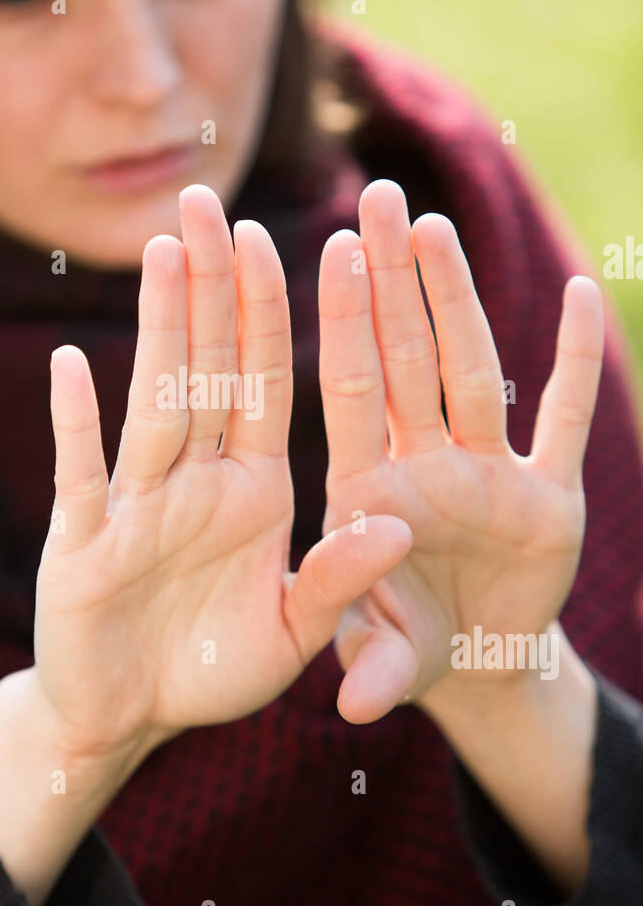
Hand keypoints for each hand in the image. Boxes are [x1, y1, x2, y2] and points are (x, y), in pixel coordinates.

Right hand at [32, 184, 411, 762]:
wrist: (128, 718)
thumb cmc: (211, 671)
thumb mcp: (292, 633)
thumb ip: (339, 581)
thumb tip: (398, 524)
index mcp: (254, 492)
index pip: (265, 385)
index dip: (272, 315)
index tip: (280, 240)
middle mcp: (196, 483)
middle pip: (206, 370)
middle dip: (211, 289)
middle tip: (207, 204)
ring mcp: (135, 508)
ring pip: (153, 404)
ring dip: (160, 332)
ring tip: (163, 255)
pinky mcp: (80, 547)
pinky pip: (81, 478)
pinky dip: (76, 428)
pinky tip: (70, 367)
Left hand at [318, 178, 603, 723]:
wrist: (469, 658)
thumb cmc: (407, 645)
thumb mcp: (389, 660)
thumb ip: (375, 668)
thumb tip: (356, 705)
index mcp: (369, 489)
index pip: (351, 392)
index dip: (340, 324)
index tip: (326, 249)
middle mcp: (424, 465)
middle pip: (407, 359)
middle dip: (392, 284)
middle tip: (379, 200)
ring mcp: (488, 473)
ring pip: (474, 373)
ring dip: (460, 304)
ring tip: (438, 229)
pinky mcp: (550, 496)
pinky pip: (566, 421)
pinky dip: (575, 367)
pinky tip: (580, 300)